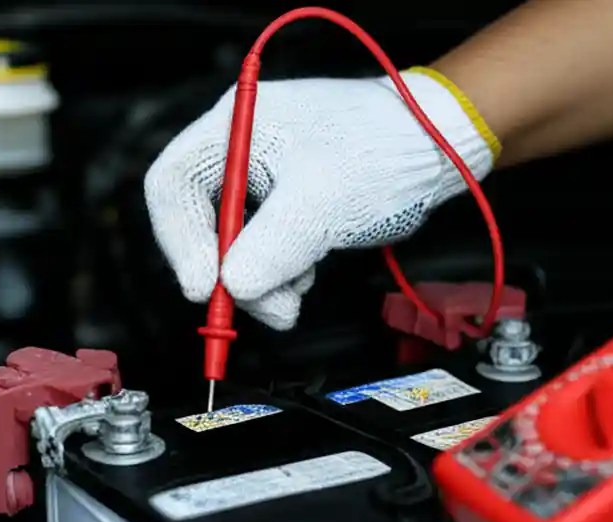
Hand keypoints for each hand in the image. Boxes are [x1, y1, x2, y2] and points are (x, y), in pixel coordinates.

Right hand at [143, 70, 498, 329]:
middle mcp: (241, 152)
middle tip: (255, 304)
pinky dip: (280, 277)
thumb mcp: (324, 200)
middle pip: (199, 223)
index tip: (203, 285)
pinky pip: (263, 255)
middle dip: (228, 271)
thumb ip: (273, 245)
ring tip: (294, 295)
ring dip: (260, 282)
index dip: (179, 238)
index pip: (173, 184)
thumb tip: (235, 286)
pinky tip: (307, 275)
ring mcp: (263, 183)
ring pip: (233, 249)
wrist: (439, 148)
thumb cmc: (386, 148)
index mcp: (236, 127)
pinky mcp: (286, 210)